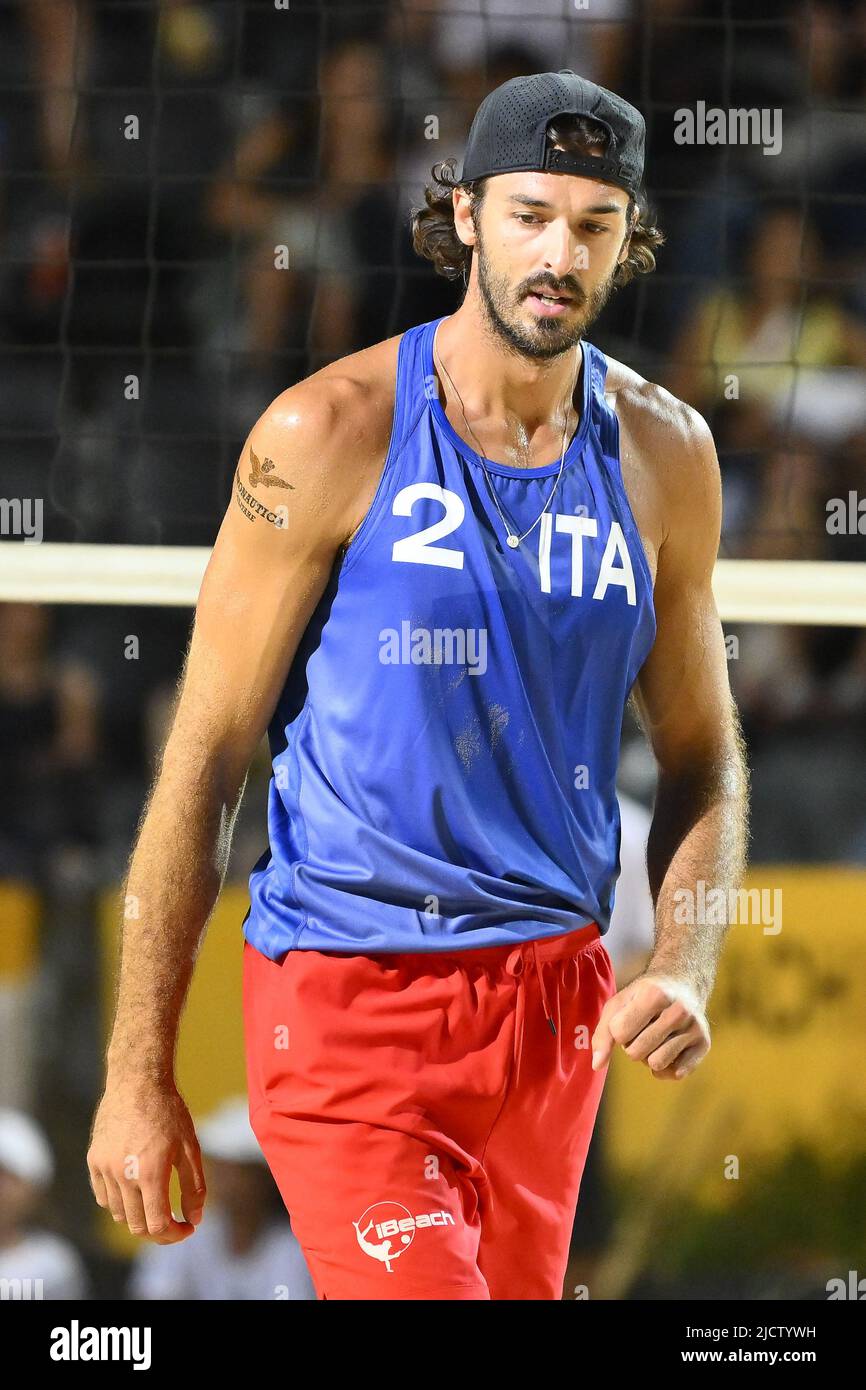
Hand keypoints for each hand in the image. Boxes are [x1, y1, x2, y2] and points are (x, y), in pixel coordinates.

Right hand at [87, 1078, 206, 1242]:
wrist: (137, 1081)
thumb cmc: (169, 1112)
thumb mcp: (189, 1148)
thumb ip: (194, 1187)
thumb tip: (195, 1219)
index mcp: (150, 1173)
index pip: (157, 1225)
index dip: (175, 1234)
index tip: (187, 1227)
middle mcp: (123, 1175)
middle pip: (137, 1226)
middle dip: (158, 1232)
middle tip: (174, 1223)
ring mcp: (104, 1168)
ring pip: (118, 1214)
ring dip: (139, 1217)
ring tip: (156, 1204)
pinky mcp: (93, 1160)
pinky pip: (103, 1196)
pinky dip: (119, 1203)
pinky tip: (135, 1191)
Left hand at [590, 973, 710, 1080]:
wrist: (682, 985)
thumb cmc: (643, 997)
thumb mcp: (618, 1004)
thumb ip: (603, 1033)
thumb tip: (597, 1065)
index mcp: (654, 995)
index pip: (619, 1033)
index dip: (618, 1030)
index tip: (627, 1017)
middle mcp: (679, 1010)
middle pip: (636, 1053)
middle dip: (632, 1045)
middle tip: (642, 1028)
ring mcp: (694, 1027)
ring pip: (656, 1064)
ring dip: (649, 1056)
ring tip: (655, 1037)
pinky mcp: (704, 1043)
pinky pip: (675, 1074)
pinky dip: (666, 1068)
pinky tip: (668, 1048)